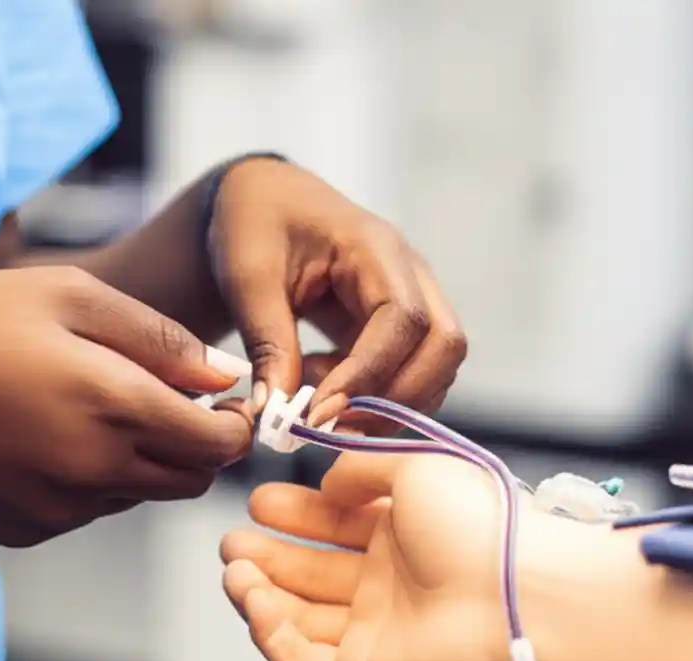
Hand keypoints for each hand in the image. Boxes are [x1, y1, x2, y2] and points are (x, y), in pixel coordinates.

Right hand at [0, 267, 253, 546]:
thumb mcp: (69, 295)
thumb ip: (159, 337)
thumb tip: (224, 376)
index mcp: (114, 405)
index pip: (221, 444)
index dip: (237, 424)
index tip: (224, 400)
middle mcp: (95, 470)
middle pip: (192, 480)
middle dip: (198, 445)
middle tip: (169, 399)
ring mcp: (59, 509)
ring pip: (141, 495)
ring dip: (142, 459)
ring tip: (88, 403)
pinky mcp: (26, 528)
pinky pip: (89, 510)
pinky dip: (92, 479)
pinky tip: (46, 433)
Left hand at [208, 159, 466, 430]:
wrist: (264, 202)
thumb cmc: (255, 224)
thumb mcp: (248, 278)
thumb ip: (267, 342)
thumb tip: (276, 411)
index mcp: (376, 248)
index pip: (404, 318)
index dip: (371, 373)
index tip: (322, 412)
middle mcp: (409, 274)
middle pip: (444, 346)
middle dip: (397, 398)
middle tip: (331, 425)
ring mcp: (413, 300)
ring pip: (437, 368)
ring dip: (387, 403)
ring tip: (317, 398)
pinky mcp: (400, 328)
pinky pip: (412, 374)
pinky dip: (376, 398)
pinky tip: (324, 387)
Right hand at [220, 453, 564, 660]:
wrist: (523, 600)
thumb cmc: (486, 529)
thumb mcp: (418, 464)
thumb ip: (362, 465)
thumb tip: (327, 479)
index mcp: (406, 533)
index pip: (335, 525)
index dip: (295, 514)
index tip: (260, 501)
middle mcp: (391, 583)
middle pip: (310, 573)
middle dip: (266, 556)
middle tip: (233, 541)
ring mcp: (378, 629)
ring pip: (299, 618)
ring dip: (259, 593)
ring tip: (234, 570)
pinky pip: (303, 658)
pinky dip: (270, 634)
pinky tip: (254, 602)